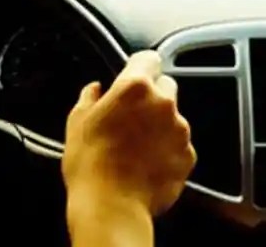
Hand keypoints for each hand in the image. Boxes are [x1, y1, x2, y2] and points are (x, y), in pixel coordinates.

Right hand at [63, 51, 195, 221]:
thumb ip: (90, 97)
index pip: (149, 58)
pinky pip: (179, 144)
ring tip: (136, 147)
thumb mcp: (77, 122)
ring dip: (160, 125)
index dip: (140, 66)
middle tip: (130, 117)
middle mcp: (164, 103)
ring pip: (173, 118)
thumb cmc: (90, 165)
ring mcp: (180, 130)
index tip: (134, 74)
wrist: (111, 207)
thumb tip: (96, 90)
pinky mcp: (188, 155)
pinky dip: (168, 150)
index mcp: (135, 87)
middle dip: (152, 97)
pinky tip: (147, 163)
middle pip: (165, 86)